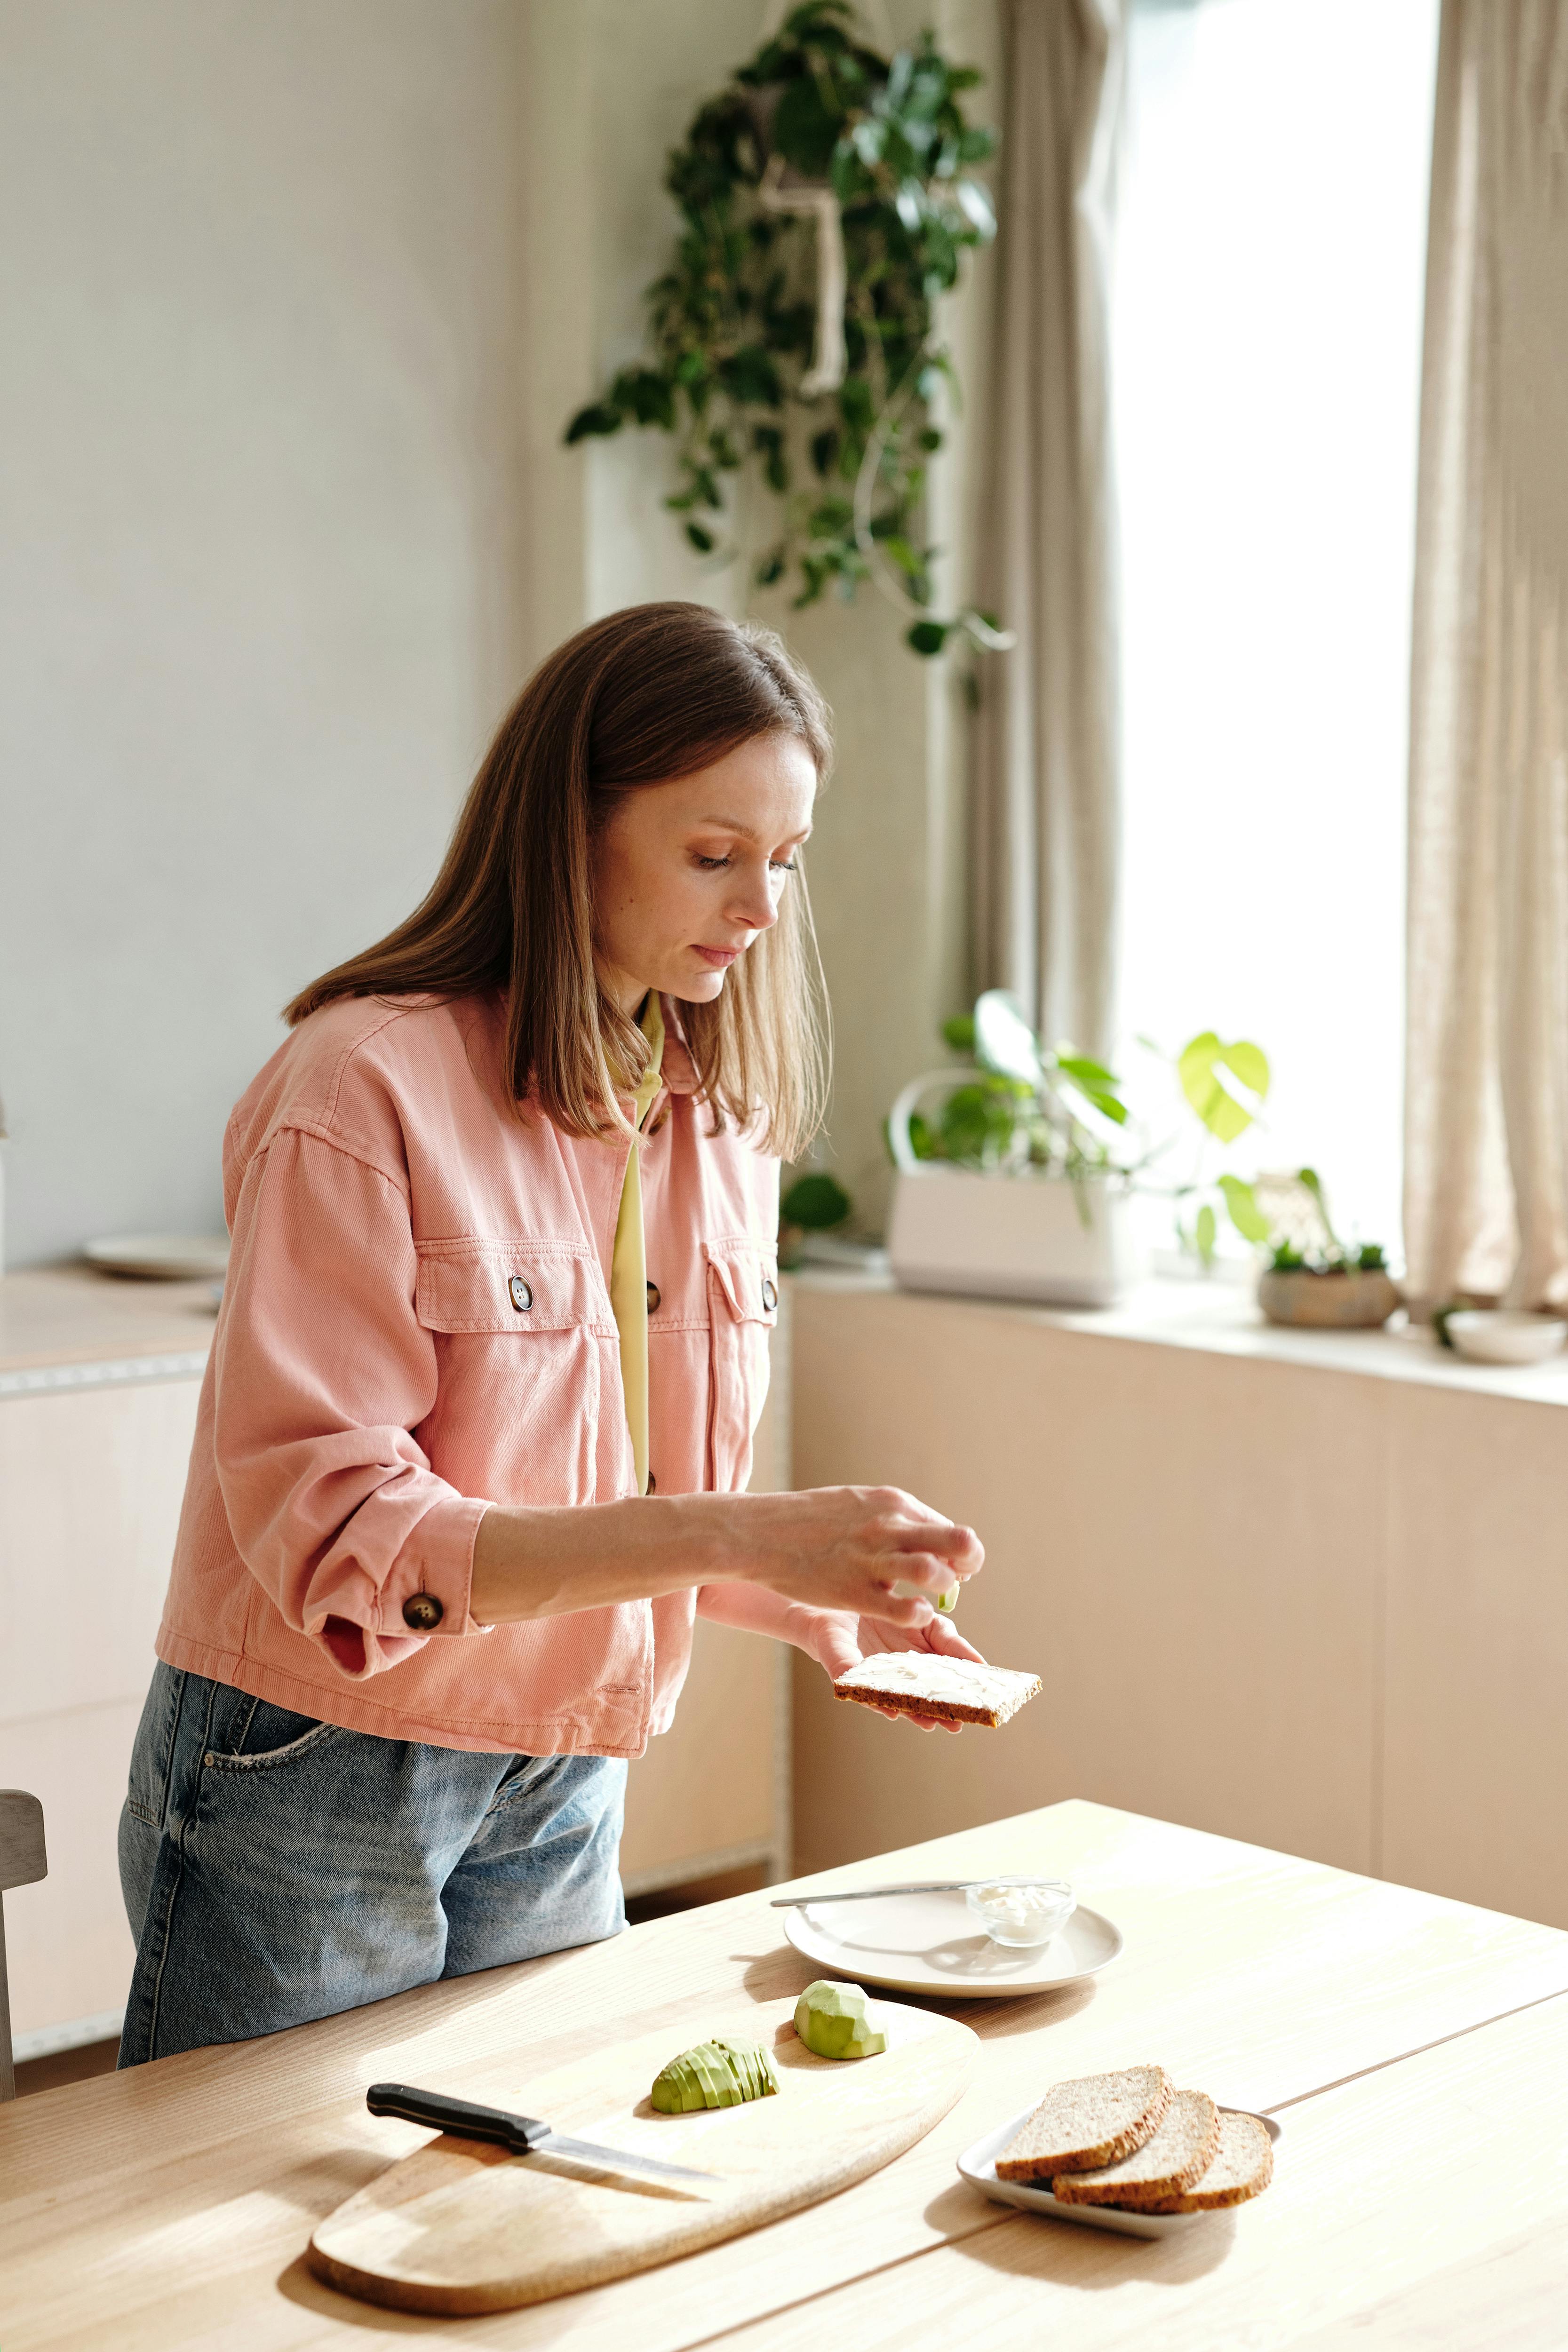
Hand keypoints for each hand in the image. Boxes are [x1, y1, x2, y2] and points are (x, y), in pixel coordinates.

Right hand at [722, 1484, 982, 1629]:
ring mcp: (872, 1560)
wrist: (760, 1532)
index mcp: (893, 1503)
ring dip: (942, 1590)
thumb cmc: (809, 1520)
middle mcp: (889, 1527)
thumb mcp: (859, 1502)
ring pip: (935, 1575)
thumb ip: (894, 1518)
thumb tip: (927, 1535)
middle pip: (959, 1543)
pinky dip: (918, 1615)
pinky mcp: (854, 1592)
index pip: (950, 1528)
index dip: (959, 1552)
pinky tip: (911, 1614)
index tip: (951, 1565)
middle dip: (969, 1564)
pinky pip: (906, 1609)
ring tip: (929, 1599)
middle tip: (957, 1579)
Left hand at [807, 1607, 987, 1734]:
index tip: (981, 1704)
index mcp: (918, 1662)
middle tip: (957, 1724)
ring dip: (913, 1713)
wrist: (838, 1595)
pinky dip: (876, 1701)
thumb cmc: (882, 1608)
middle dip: (939, 1712)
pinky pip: (860, 1689)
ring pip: (894, 1700)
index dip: (960, 1694)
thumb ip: (946, 1637)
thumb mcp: (923, 1619)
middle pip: (921, 1699)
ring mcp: (871, 1676)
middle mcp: (895, 1675)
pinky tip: (892, 1710)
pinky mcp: (845, 1672)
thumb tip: (976, 1662)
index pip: (942, 1682)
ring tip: (929, 1723)